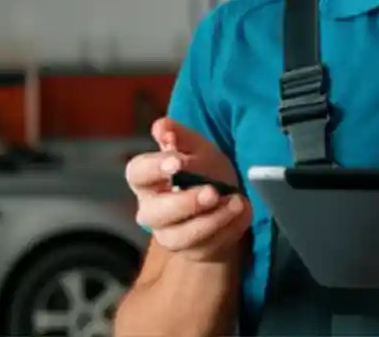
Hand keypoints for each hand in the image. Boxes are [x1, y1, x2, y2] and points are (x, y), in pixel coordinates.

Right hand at [125, 117, 250, 262]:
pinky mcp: (192, 251)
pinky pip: (206, 246)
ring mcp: (169, 235)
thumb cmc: (203, 170)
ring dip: (210, 220)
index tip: (176, 162)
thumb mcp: (196, 147)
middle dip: (185, 202)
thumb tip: (161, 126)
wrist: (226, 201)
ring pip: (180, 236)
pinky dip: (227, 229)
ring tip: (235, 202)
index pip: (137, 173)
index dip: (154, 168)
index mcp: (147, 180)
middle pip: (154, 213)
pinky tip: (241, 212)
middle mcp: (151, 211)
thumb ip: (179, 135)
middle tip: (212, 191)